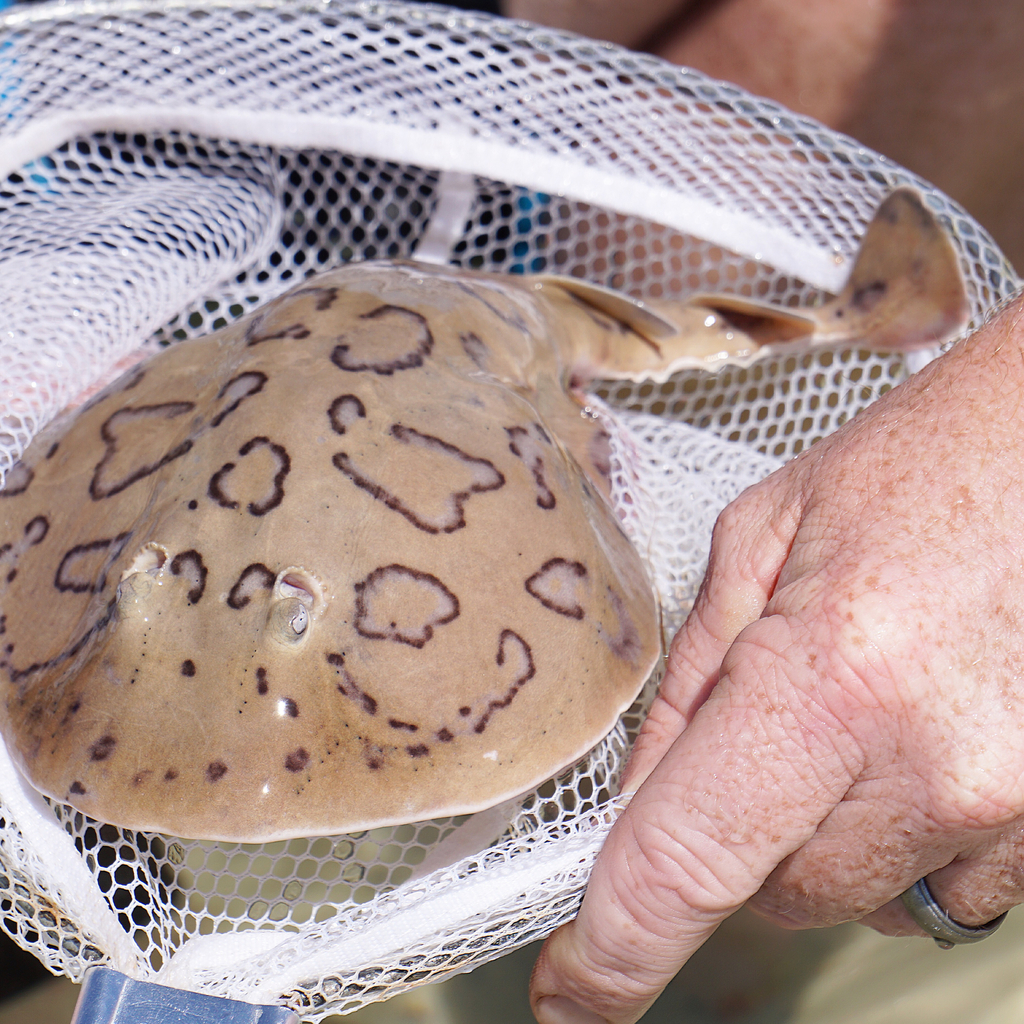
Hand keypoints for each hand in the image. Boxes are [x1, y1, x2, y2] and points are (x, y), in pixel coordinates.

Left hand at [530, 296, 1023, 1023]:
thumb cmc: (907, 473)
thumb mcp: (755, 546)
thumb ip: (689, 684)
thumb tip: (637, 800)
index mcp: (826, 683)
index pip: (686, 864)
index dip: (613, 952)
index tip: (575, 993)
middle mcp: (927, 767)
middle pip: (768, 892)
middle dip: (730, 835)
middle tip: (751, 732)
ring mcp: (1005, 806)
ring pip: (851, 896)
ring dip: (816, 835)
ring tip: (844, 713)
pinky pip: (936, 883)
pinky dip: (894, 833)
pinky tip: (903, 740)